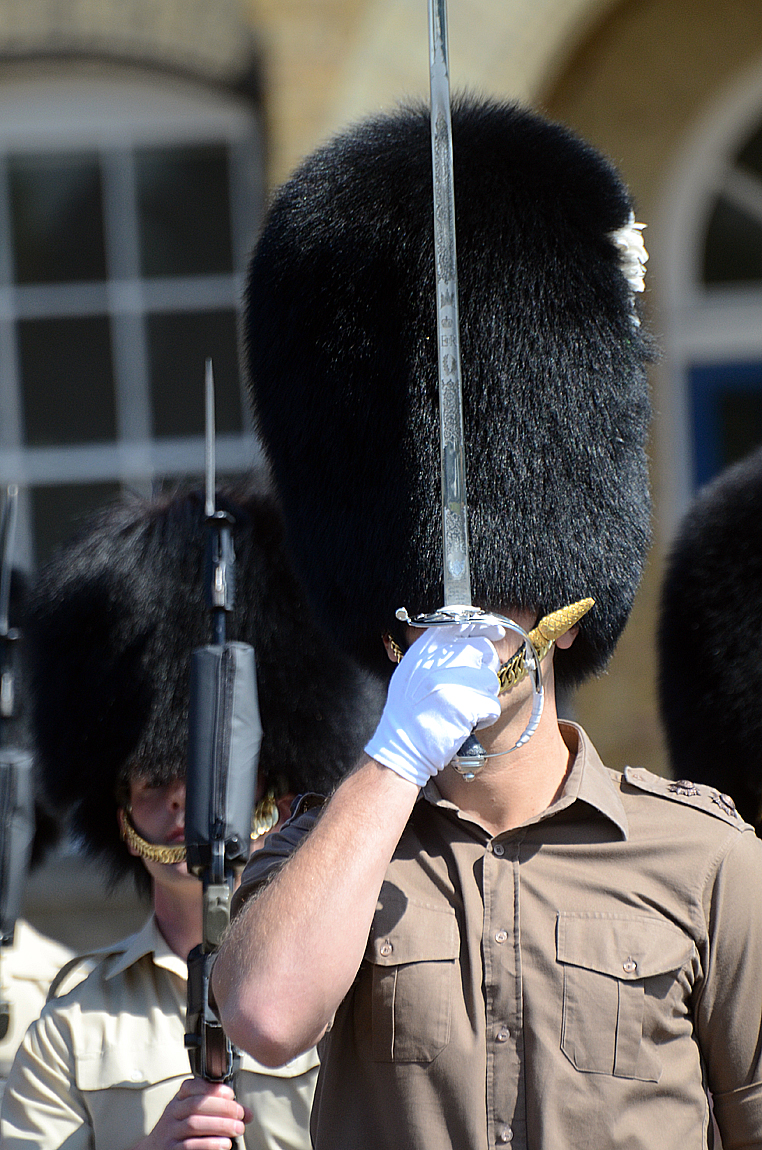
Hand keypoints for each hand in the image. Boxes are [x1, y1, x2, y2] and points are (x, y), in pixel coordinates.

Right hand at [132, 1077, 251, 1149]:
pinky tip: (224, 1144)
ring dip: (220, 1125)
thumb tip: (247, 1114)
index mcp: (178, 1100)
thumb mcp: (194, 1115)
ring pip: (194, 1124)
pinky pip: (189, 1145)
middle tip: (240, 1114)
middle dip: (222, 1108)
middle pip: (196, 1105)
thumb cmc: (179, 1131)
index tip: (231, 1094)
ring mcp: (169, 1132)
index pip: (191, 1086)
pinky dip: (210, 1144)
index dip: (212, 1089)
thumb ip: (219, 1111)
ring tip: (237, 1129)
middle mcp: (172, 1113)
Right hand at [365, 622, 503, 786]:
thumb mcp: (413, 669)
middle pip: (484, 651)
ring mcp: (453, 681)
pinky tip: (465, 722)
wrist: (403, 744)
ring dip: (484, 696)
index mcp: (426, 648)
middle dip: (484, 669)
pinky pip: (492, 705)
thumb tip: (473, 639)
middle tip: (469, 688)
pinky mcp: (466, 705)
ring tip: (462, 708)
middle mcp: (440, 659)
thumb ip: (438, 651)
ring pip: (491, 679)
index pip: (463, 624)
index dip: (485, 626)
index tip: (497, 632)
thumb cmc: (409, 710)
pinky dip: (485, 716)